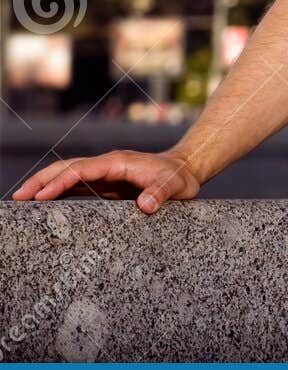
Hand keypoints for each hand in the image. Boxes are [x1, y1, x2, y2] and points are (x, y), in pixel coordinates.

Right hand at [10, 150, 203, 213]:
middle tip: (18, 198)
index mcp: (118, 163)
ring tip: (22, 202)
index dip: (60, 182)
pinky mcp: (106, 185)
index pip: (81, 170)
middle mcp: (107, 166)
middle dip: (41, 181)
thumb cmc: (180, 177)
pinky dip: (58, 193)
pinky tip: (44, 205)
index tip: (41, 197)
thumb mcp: (176, 186)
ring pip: (68, 176)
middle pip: (67, 168)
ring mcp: (104, 175)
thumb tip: (145, 206)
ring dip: (44, 186)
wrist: (187, 169)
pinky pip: (76, 187)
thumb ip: (161, 193)